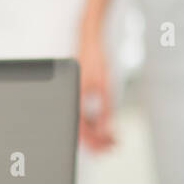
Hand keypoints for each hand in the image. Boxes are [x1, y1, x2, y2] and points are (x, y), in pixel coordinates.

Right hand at [76, 25, 114, 151]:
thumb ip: (104, 111)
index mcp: (74, 99)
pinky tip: (103, 124)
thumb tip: (105, 130)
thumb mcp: (105, 87)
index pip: (82, 131)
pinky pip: (82, 115)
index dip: (98, 141)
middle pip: (80, 130)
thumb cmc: (94, 59)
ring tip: (111, 136)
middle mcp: (70, 99)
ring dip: (95, 132)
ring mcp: (72, 96)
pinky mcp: (76, 92)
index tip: (111, 143)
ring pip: (81, 123)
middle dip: (97, 140)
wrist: (89, 40)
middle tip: (114, 143)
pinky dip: (92, 123)